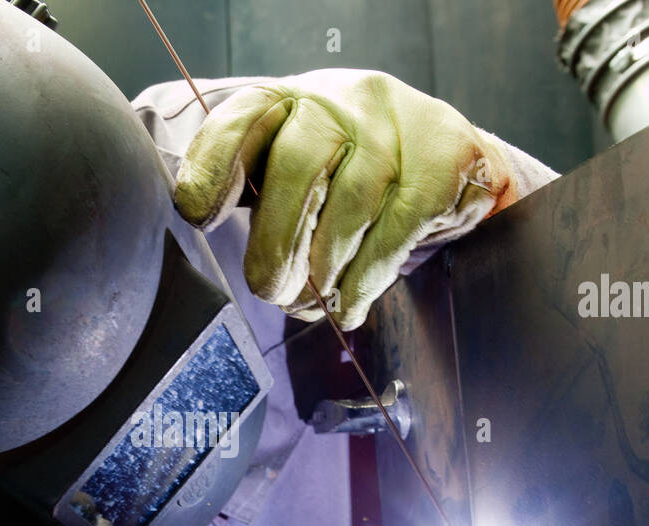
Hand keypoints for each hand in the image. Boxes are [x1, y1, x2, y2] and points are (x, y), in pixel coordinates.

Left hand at [174, 69, 518, 330]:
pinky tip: (350, 303)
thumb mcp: (294, 168)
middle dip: (276, 242)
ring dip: (324, 273)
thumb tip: (208, 230)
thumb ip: (254, 193)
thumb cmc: (348, 173)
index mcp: (292, 100)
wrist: (451, 159)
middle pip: (298, 165)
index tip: (197, 213)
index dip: (215, 163)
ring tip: (313, 300)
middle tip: (268, 290)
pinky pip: (393, 236)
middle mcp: (343, 102)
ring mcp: (397, 129)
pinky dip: (364, 282)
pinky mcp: (442, 164)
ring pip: (349, 209)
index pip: (245, 115)